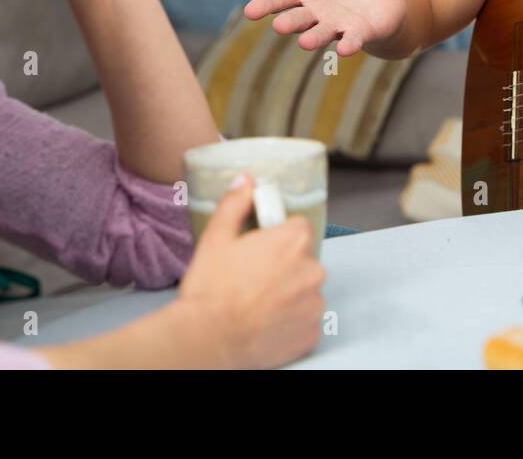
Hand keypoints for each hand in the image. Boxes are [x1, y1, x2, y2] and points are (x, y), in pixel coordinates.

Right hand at [173, 177, 325, 368]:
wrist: (207, 341)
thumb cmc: (211, 289)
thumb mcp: (215, 239)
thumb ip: (235, 205)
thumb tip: (246, 181)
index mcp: (293, 242)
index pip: (299, 227)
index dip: (280, 236)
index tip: (263, 248)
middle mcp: (312, 271)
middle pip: (304, 260)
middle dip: (284, 266)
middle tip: (254, 279)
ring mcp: (314, 305)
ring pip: (305, 291)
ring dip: (289, 295)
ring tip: (257, 304)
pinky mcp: (311, 334)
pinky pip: (305, 321)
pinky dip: (291, 322)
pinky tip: (266, 323)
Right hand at [243, 0, 406, 55]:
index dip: (265, 4)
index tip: (250, 12)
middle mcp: (316, 11)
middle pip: (298, 18)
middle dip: (290, 22)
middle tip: (279, 26)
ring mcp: (337, 24)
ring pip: (321, 33)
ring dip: (314, 38)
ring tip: (305, 43)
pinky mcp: (359, 32)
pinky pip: (351, 40)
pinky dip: (348, 44)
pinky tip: (344, 48)